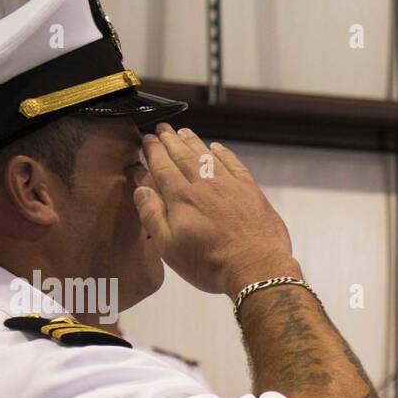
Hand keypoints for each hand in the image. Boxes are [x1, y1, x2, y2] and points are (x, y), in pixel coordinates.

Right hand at [133, 123, 297, 295]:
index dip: (153, 151)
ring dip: (193, 142)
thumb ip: (152, 214)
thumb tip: (140, 186)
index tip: (146, 139)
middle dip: (170, 141)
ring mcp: (230, 185)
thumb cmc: (208, 264)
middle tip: (162, 129)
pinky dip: (223, 153)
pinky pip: (234, 164)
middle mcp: (204, 184)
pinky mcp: (251, 191)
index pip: (162, 166)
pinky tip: (216, 148)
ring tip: (183, 132)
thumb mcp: (169, 247)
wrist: (256, 268)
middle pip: (183, 156)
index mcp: (181, 197)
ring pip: (207, 156)